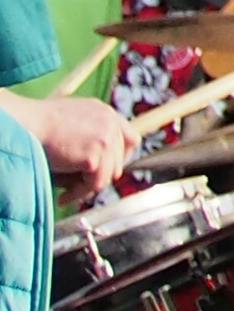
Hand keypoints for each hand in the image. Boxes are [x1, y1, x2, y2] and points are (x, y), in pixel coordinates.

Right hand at [15, 88, 129, 202]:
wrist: (27, 124)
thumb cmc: (38, 126)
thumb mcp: (72, 121)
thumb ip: (89, 134)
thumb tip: (96, 166)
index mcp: (106, 113)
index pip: (130, 139)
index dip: (120, 158)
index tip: (105, 171)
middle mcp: (111, 124)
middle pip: (120, 160)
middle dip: (100, 175)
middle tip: (80, 186)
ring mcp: (106, 139)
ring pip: (107, 175)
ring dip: (87, 187)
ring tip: (67, 194)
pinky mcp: (95, 156)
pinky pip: (95, 184)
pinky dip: (79, 193)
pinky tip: (63, 197)